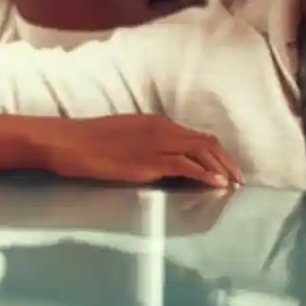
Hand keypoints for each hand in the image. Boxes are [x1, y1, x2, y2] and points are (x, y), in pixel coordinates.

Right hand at [41, 115, 243, 187]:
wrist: (66, 142)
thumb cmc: (85, 141)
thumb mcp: (121, 136)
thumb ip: (143, 144)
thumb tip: (158, 160)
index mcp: (154, 121)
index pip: (195, 135)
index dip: (215, 152)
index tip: (225, 167)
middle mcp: (161, 128)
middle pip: (206, 142)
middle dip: (226, 160)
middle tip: (238, 179)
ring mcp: (156, 144)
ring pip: (202, 151)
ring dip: (222, 168)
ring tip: (233, 184)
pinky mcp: (149, 161)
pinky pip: (187, 165)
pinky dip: (206, 174)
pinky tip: (216, 184)